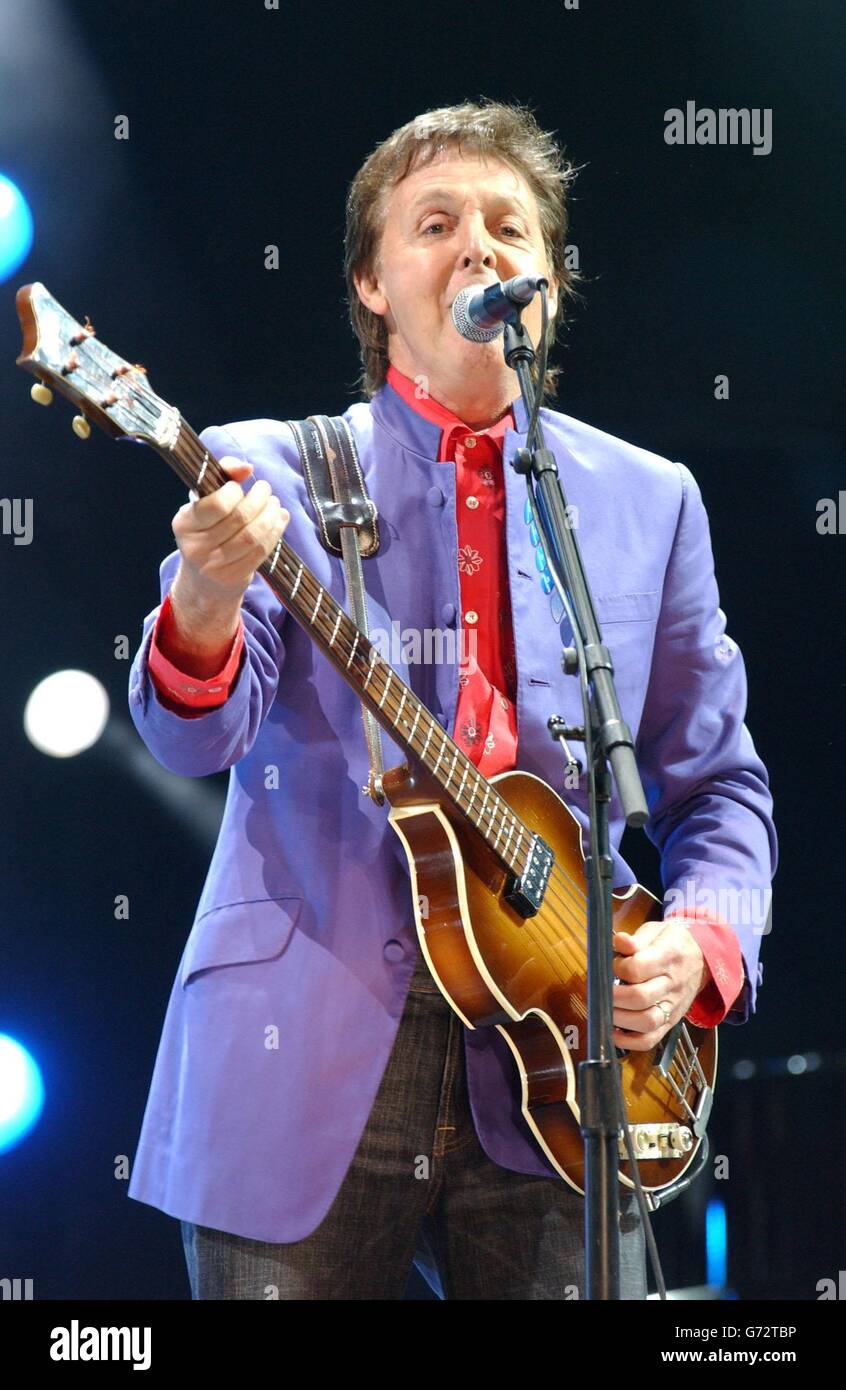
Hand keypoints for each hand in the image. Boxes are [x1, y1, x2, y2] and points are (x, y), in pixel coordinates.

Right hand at [172, 456, 289, 607]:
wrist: (203, 580)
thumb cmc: (206, 530)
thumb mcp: (205, 503)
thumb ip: (223, 476)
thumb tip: (246, 467)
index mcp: (184, 523)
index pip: (217, 504)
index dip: (234, 492)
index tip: (238, 487)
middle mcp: (196, 547)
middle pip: (239, 519)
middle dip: (259, 500)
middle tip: (265, 490)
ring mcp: (214, 566)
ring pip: (253, 536)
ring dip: (270, 516)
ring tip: (274, 504)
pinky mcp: (233, 578)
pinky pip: (261, 552)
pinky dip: (275, 532)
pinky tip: (279, 520)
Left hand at [610, 918, 709, 1051]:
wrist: (702, 959)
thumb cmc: (672, 943)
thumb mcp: (656, 931)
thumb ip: (636, 939)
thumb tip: (618, 941)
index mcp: (668, 957)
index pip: (637, 968)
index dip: (617, 968)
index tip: (612, 964)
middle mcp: (672, 984)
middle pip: (640, 998)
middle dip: (613, 996)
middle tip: (601, 990)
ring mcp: (672, 1006)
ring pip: (646, 1022)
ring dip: (619, 1018)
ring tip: (605, 1009)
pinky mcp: (670, 1022)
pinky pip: (650, 1040)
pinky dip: (629, 1041)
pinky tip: (614, 1032)